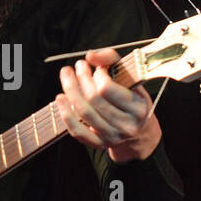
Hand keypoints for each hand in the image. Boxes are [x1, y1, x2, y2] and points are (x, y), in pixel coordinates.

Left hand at [56, 47, 161, 162]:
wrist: (140, 133)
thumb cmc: (133, 99)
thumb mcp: (131, 78)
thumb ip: (112, 60)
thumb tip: (90, 55)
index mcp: (138, 107)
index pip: (107, 89)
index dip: (97, 75)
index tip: (97, 68)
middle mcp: (127, 125)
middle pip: (93, 100)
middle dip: (81, 79)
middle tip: (77, 67)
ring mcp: (113, 137)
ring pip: (84, 113)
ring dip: (71, 92)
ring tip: (66, 77)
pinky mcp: (100, 144)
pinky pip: (78, 131)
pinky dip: (66, 115)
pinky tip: (60, 99)